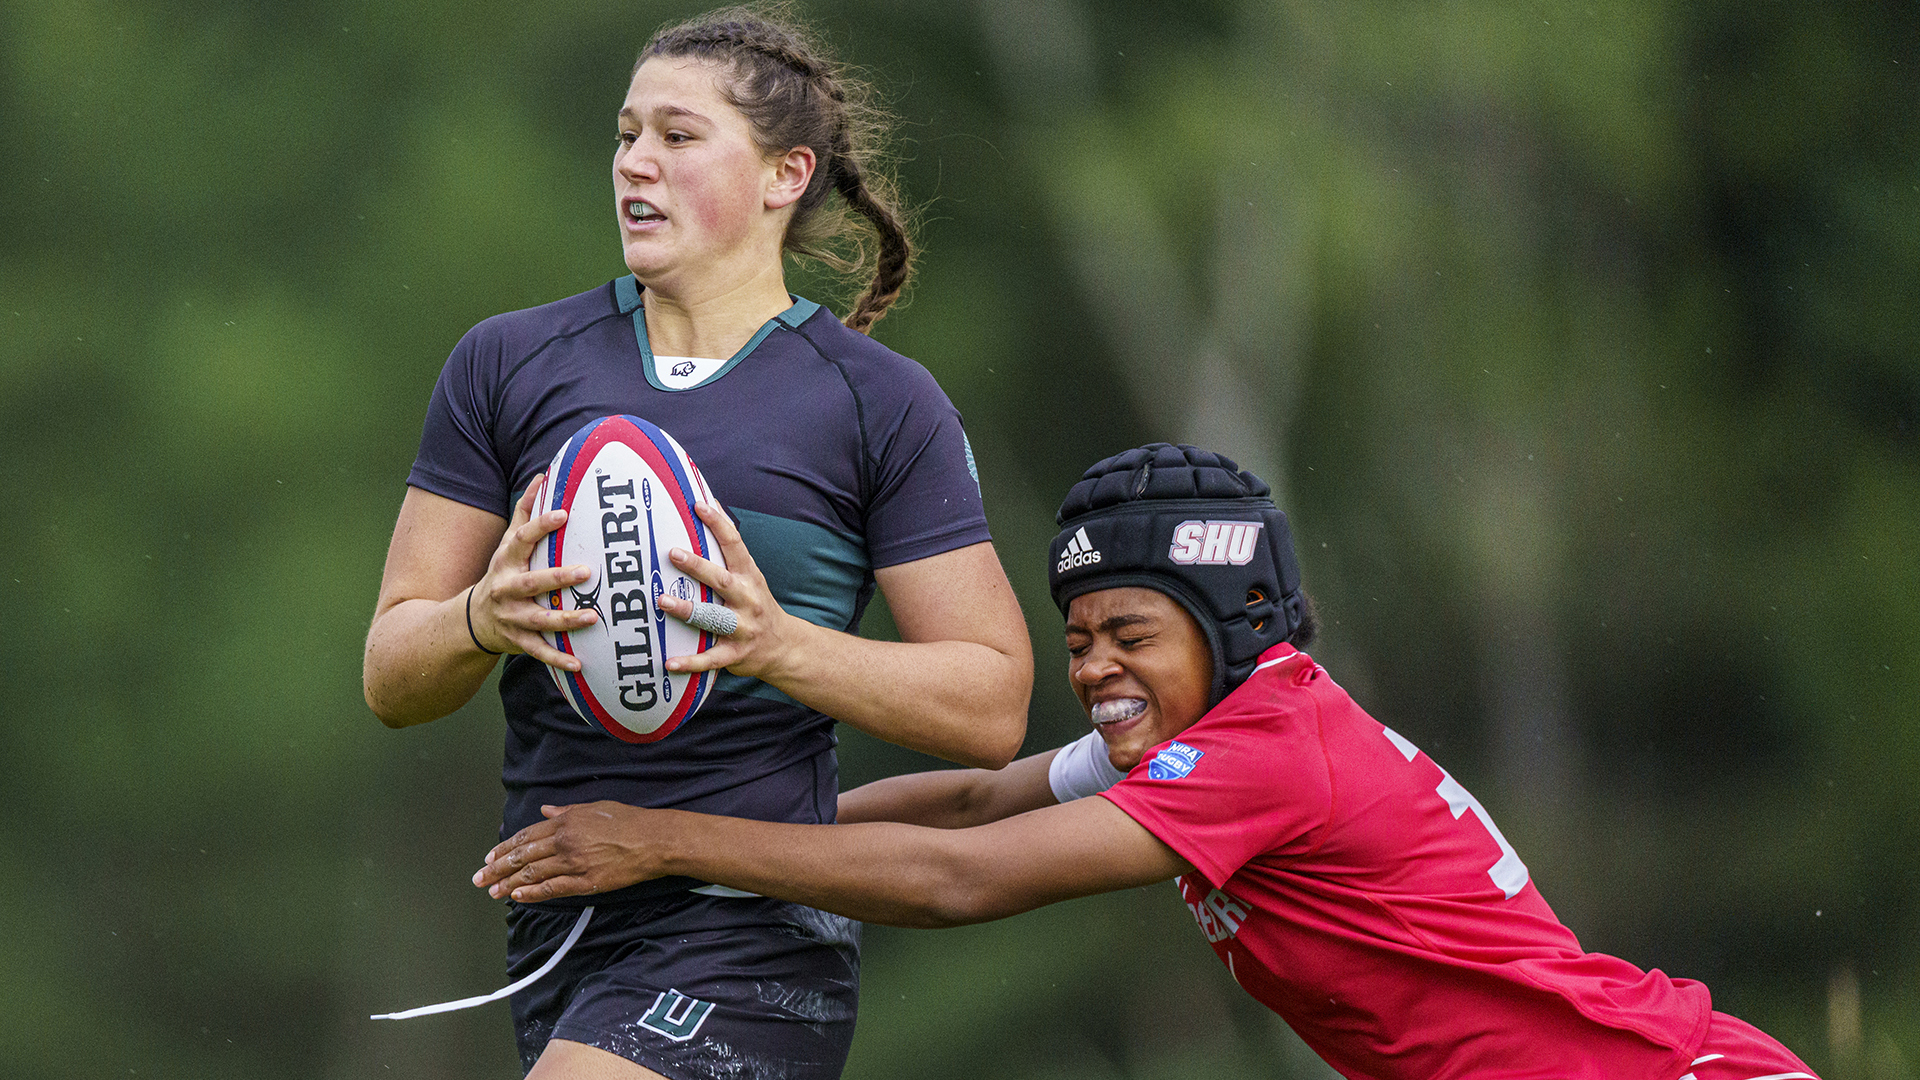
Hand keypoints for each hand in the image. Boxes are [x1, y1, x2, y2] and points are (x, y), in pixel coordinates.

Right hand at [467, 476, 597, 668]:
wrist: (472, 620)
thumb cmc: (502, 573)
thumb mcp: (509, 544)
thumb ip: (525, 511)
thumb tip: (543, 476)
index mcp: (507, 561)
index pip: (523, 539)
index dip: (541, 525)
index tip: (564, 514)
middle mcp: (506, 589)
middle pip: (531, 582)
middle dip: (557, 578)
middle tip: (587, 572)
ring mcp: (512, 617)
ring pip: (539, 620)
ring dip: (565, 619)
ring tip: (592, 617)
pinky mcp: (518, 641)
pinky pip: (539, 651)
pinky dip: (558, 658)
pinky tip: (580, 663)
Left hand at [473, 802, 662, 902]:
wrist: (653, 840)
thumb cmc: (627, 821)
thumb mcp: (593, 808)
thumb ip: (565, 812)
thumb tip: (545, 812)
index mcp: (565, 823)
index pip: (526, 837)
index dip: (505, 849)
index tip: (490, 858)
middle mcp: (565, 842)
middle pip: (523, 857)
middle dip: (497, 869)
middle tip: (480, 879)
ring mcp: (574, 863)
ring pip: (533, 875)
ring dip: (509, 884)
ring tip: (493, 891)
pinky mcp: (586, 882)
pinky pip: (552, 890)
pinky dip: (532, 894)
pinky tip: (518, 897)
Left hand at [655, 501, 807, 681]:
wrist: (784, 646)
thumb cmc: (756, 604)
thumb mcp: (750, 576)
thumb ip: (728, 549)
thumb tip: (707, 504)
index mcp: (749, 576)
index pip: (735, 545)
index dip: (718, 523)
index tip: (699, 505)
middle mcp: (747, 600)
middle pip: (721, 580)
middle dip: (698, 567)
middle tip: (673, 553)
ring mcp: (742, 628)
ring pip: (713, 618)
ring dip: (688, 610)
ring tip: (663, 601)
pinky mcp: (735, 654)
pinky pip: (710, 659)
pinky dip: (690, 662)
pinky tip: (669, 662)